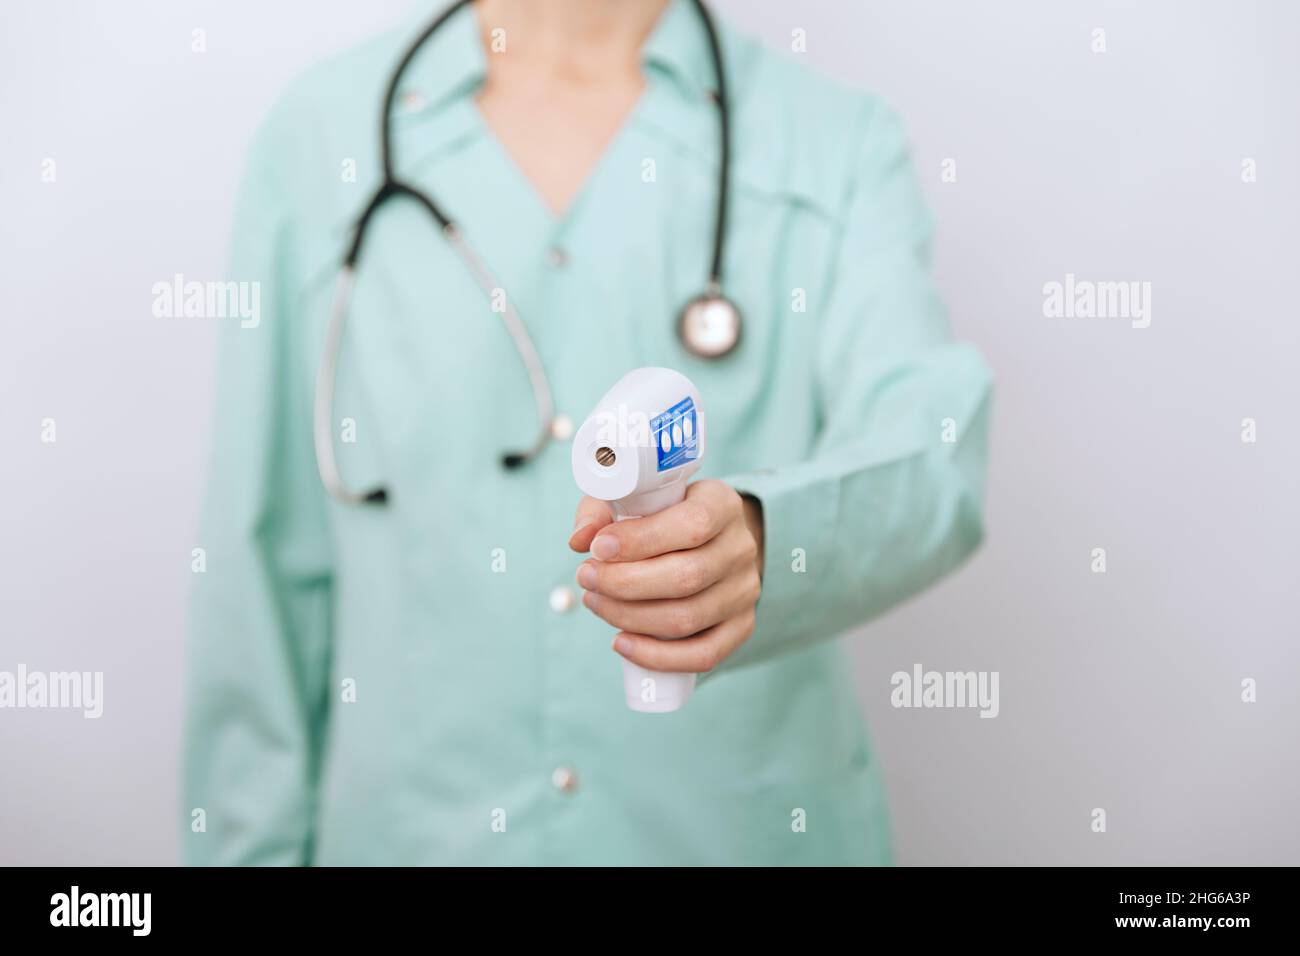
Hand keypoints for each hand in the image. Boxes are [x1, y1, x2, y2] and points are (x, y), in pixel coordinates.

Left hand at [568, 480, 764, 672]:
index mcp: (721, 504)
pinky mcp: (740, 626)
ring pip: (687, 618)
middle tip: (587, 577)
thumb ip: (602, 512)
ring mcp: (744, 591)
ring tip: (595, 602)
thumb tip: (581, 539)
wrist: (709, 540)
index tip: (598, 548)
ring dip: (629, 617)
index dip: (641, 540)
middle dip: (624, 583)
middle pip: (686, 577)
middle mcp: (740, 548)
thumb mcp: (634, 499)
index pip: (692, 525)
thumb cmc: (663, 517)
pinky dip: (657, 656)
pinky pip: (704, 654)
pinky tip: (622, 643)